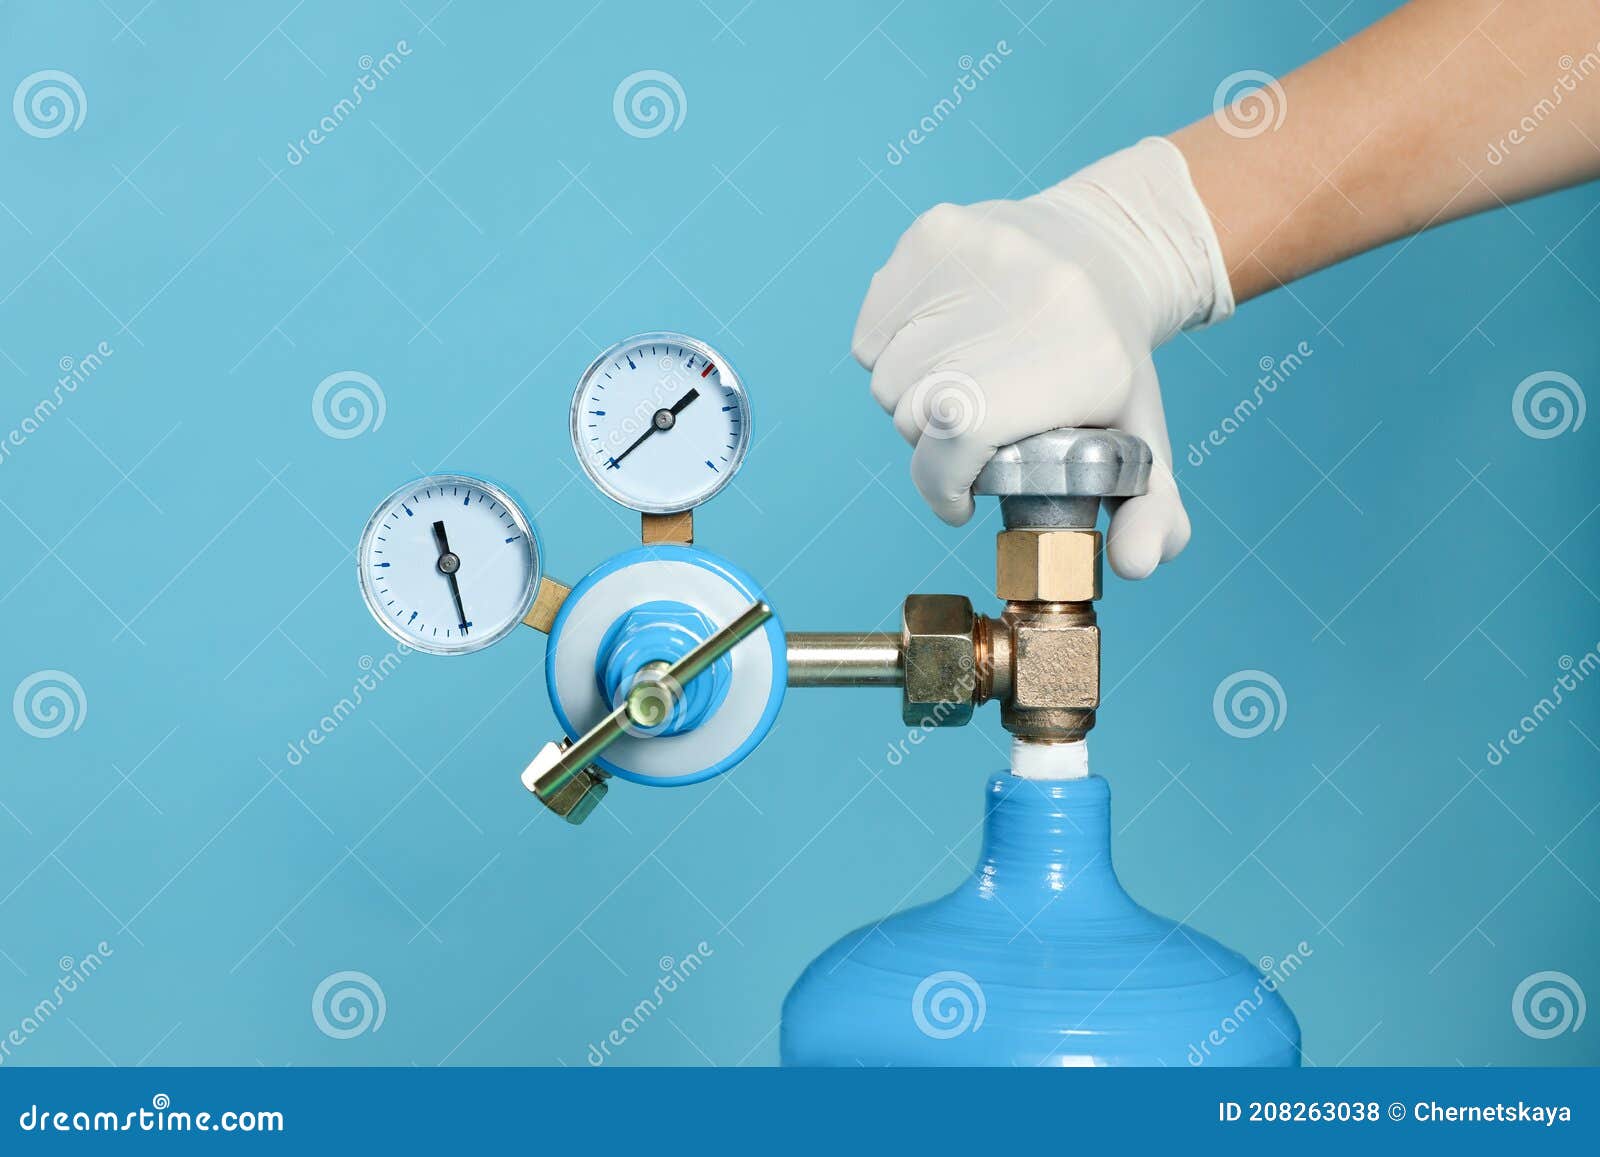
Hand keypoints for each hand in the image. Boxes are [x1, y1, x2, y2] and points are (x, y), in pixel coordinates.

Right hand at [851, 137, 1232, 578]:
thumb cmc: (1111, 361)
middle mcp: (1033, 294)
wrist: (1111, 244)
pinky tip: (935, 343)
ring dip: (905, 399)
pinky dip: (887, 350)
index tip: (957, 500)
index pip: (961, 432)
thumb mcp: (1143, 441)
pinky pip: (871, 329)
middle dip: (928, 444)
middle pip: (914, 408)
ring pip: (884, 372)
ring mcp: (980, 253)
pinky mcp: (936, 231)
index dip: (941, 481)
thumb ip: (1154, 516)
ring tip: (953, 389)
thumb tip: (1134, 565)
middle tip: (966, 438)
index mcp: (1084, 356)